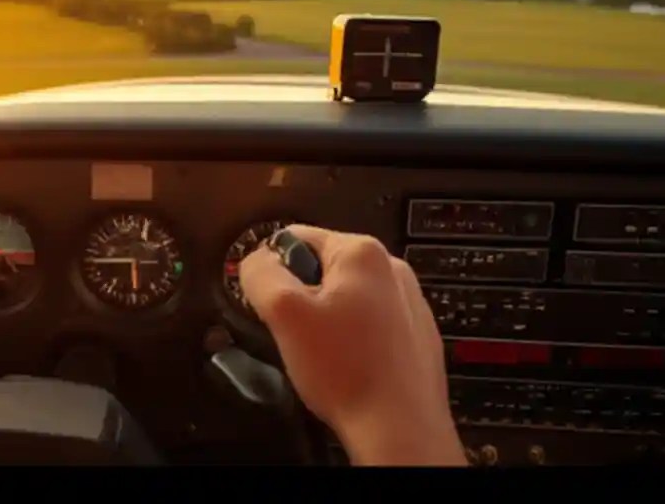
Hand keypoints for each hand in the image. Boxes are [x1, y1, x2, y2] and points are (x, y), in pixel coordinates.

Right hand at [238, 225, 464, 465]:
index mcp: (362, 253)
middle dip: (300, 300)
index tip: (271, 303)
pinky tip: (347, 365)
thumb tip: (253, 261)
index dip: (272, 271)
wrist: (399, 428)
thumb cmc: (351, 374)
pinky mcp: (412, 334)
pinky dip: (350, 341)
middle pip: (319, 269)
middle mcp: (391, 270)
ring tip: (325, 355)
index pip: (294, 237)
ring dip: (325, 322)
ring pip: (343, 299)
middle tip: (298, 334)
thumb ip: (259, 275)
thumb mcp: (284, 314)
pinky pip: (366, 325)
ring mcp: (406, 303)